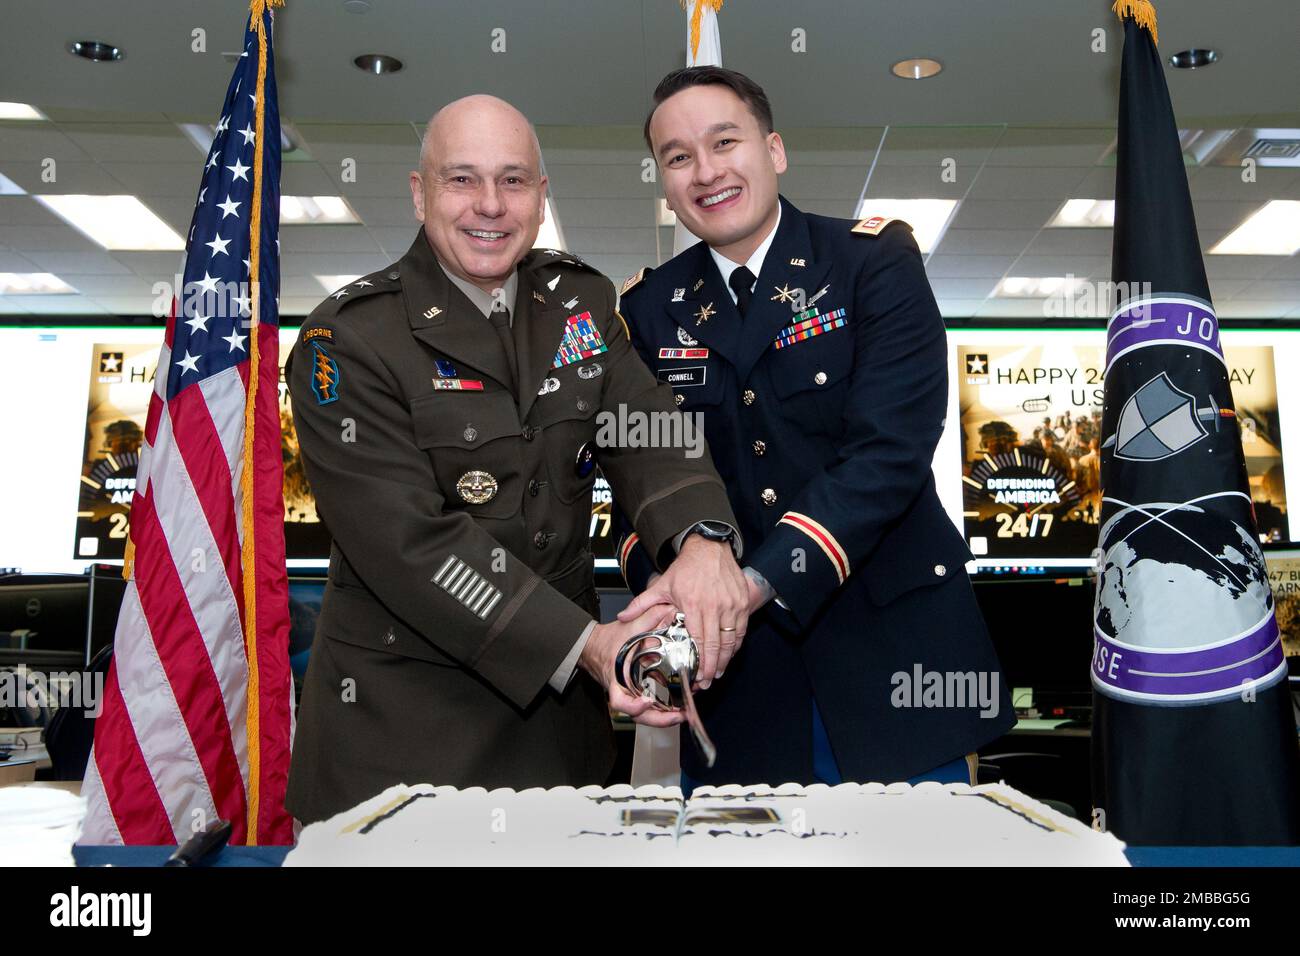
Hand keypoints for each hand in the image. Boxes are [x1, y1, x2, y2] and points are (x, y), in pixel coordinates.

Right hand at [579, 606, 683, 727]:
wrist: (593, 646)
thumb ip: (648, 619)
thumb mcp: (627, 628)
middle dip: (659, 719)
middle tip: (678, 715)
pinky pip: (648, 708)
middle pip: (637, 716)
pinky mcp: (635, 695)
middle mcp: (622, 690)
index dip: (633, 706)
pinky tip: (678, 708)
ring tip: (684, 713)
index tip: (646, 701)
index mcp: (616, 678)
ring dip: (664, 718)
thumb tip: (668, 611)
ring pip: (644, 716)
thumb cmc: (606, 641)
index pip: (619, 701)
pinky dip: (662, 711)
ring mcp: (629, 695)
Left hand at [616, 535, 748, 686]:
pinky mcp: (742, 602)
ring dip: (726, 659)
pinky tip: (729, 654)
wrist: (709, 547)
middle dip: (713, 668)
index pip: (698, 641)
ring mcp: (731, 604)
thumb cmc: (686, 568)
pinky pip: (741, 629)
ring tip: (719, 673)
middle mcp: (715, 606)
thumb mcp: (661, 585)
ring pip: (731, 640)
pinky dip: (735, 644)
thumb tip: (622, 618)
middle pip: (716, 646)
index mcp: (693, 605)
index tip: (697, 677)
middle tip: (708, 683)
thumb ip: (642, 604)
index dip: (699, 662)